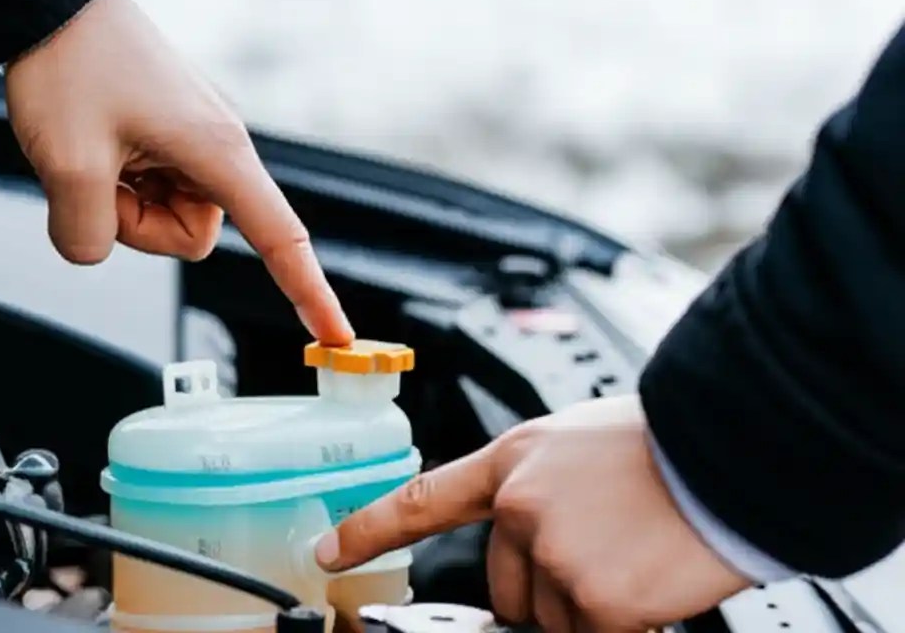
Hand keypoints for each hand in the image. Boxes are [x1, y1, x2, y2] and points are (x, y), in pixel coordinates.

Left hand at [5, 0, 353, 344]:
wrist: (52, 3)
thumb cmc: (72, 64)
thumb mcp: (67, 163)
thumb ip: (85, 236)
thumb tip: (93, 249)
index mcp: (217, 152)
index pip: (281, 238)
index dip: (309, 292)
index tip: (338, 336)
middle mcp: (215, 147)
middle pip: (187, 236)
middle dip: (135, 225)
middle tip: (94, 177)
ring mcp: (189, 142)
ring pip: (161, 217)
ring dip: (118, 201)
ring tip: (92, 149)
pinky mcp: (165, 137)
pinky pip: (146, 190)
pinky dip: (113, 181)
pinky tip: (94, 142)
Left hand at [314, 396, 750, 631]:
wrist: (733, 449)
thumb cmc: (665, 446)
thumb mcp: (576, 447)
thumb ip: (535, 491)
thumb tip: (523, 543)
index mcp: (512, 461)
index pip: (419, 502)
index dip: (366, 531)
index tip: (325, 552)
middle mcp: (520, 509)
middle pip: (505, 586)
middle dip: (548, 588)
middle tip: (606, 546)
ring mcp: (554, 557)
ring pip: (552, 617)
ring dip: (590, 604)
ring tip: (635, 552)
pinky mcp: (595, 601)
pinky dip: (624, 621)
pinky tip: (650, 580)